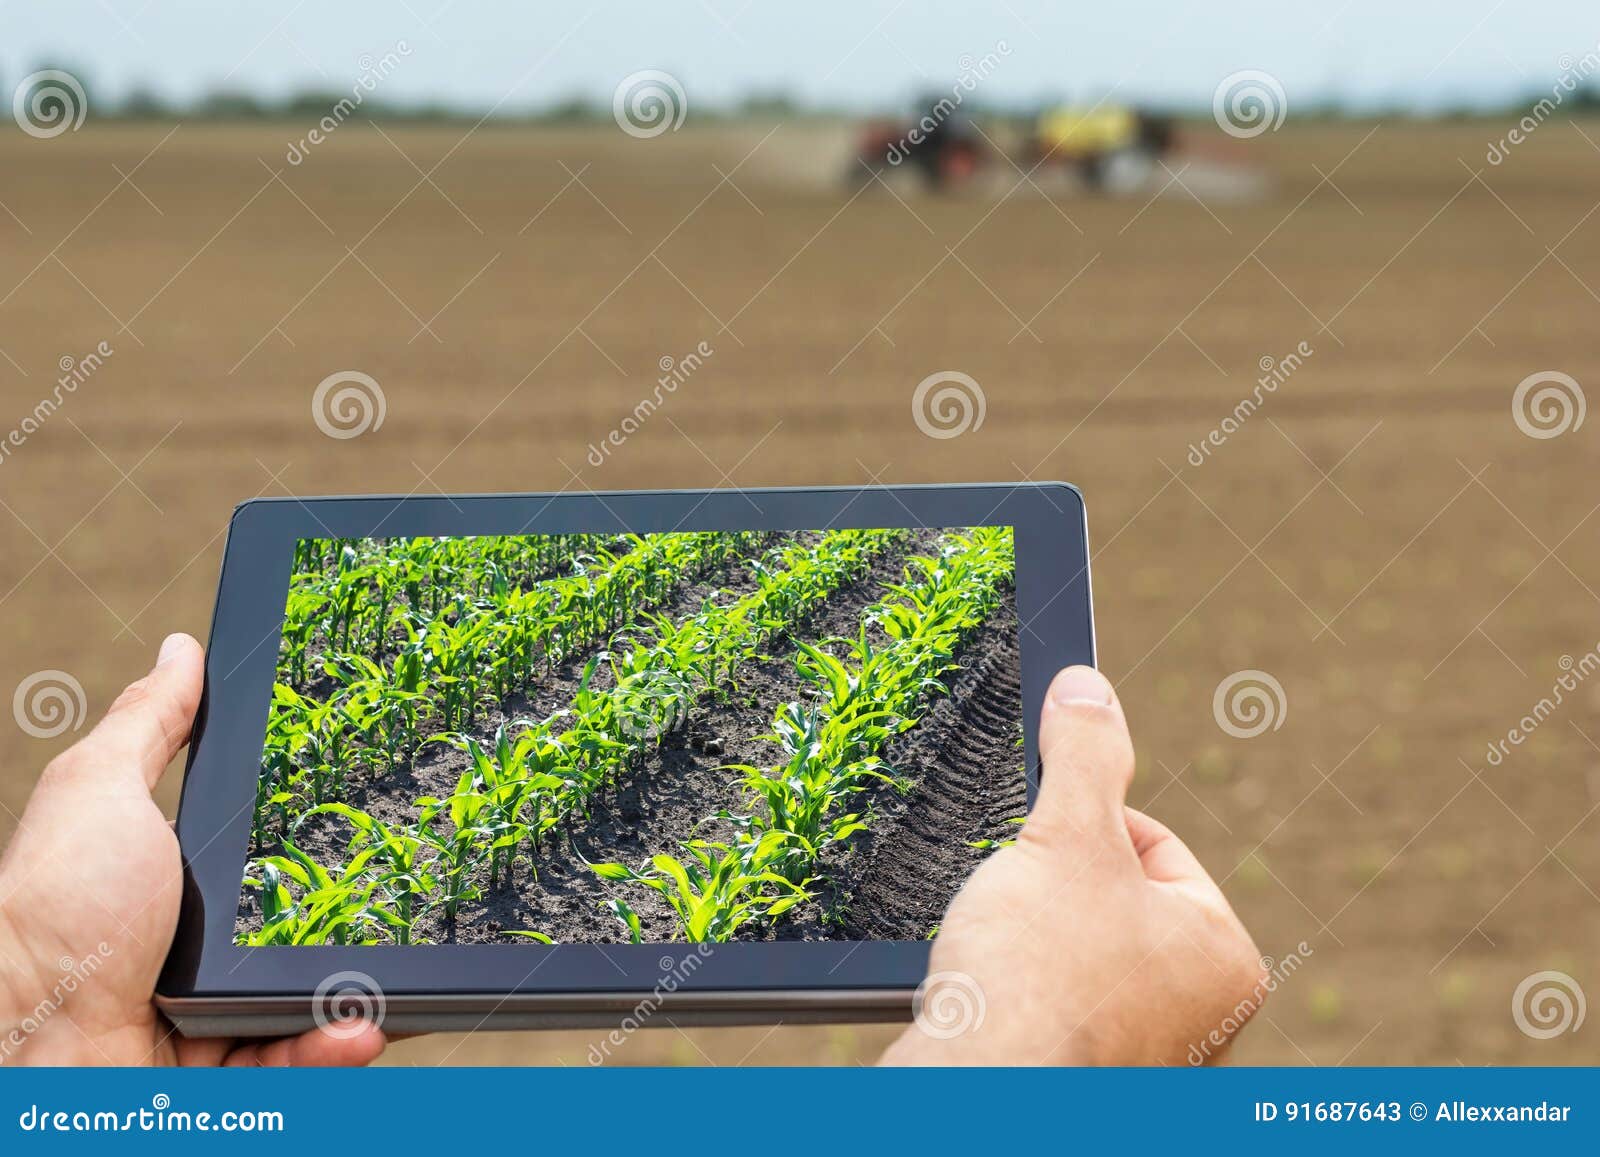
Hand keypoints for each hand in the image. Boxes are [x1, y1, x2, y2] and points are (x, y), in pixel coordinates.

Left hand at [0, 633, 385, 1065]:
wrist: (20, 1031)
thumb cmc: (52, 904)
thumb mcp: (103, 789)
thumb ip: (152, 723)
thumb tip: (183, 649)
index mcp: (173, 878)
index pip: (263, 849)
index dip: (318, 832)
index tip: (371, 807)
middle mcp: (187, 947)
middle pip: (296, 927)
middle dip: (355, 919)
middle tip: (406, 899)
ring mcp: (203, 1012)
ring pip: (304, 998)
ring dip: (354, 993)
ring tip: (392, 976)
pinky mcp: (214, 1069)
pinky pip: (290, 1059)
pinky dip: (330, 1049)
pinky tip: (362, 1029)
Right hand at [882, 666, 1264, 1065]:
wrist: (976, 1094)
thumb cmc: (1036, 975)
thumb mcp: (1066, 836)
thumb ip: (1085, 754)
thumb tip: (1087, 684)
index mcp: (1223, 958)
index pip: (1151, 845)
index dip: (1081, 829)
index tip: (1040, 848)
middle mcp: (1201, 1020)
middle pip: (1110, 899)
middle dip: (1053, 890)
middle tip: (1016, 906)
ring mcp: (1144, 1058)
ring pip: (1074, 955)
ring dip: (1031, 941)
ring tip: (1005, 955)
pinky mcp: (1086, 1077)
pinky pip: (1049, 1008)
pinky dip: (1018, 993)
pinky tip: (997, 999)